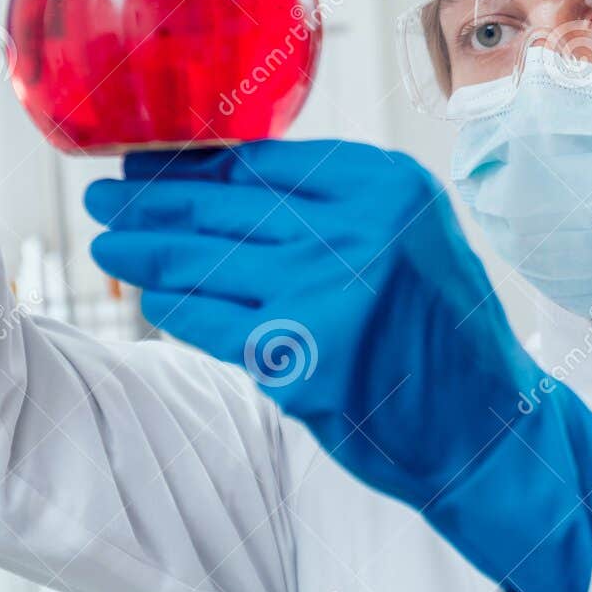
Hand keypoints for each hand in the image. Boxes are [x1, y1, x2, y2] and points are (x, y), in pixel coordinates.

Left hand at [85, 140, 591, 591]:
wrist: (486, 431)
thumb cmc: (442, 333)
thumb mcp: (410, 239)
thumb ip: (333, 205)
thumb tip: (221, 177)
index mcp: (390, 186)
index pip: (264, 161)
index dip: (195, 163)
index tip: (150, 164)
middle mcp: (363, 230)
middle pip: (226, 206)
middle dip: (154, 202)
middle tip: (105, 199)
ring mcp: (330, 294)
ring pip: (208, 262)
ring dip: (147, 254)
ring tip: (108, 245)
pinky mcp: (303, 359)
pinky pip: (211, 322)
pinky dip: (176, 309)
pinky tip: (154, 299)